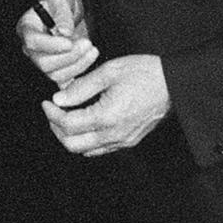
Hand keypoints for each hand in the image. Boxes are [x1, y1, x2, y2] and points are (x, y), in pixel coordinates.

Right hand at [21, 0, 99, 85]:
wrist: (68, 13)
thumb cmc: (62, 3)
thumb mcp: (63, 0)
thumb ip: (63, 14)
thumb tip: (64, 32)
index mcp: (27, 28)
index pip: (33, 41)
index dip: (50, 45)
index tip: (69, 42)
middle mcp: (31, 48)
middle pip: (43, 63)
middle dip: (68, 56)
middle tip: (87, 44)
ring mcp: (42, 61)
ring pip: (55, 74)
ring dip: (77, 65)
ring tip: (92, 49)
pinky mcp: (56, 70)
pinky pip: (64, 80)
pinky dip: (78, 73)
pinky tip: (90, 59)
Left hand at [43, 54, 169, 156]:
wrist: (175, 83)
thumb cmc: (145, 73)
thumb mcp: (110, 71)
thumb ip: (81, 86)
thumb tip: (59, 99)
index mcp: (107, 117)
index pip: (68, 125)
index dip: (52, 114)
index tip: (47, 102)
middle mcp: (114, 135)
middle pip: (73, 145)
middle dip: (57, 128)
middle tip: (53, 112)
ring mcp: (123, 141)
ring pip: (86, 150)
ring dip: (71, 137)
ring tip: (67, 116)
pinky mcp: (130, 140)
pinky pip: (101, 148)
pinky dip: (87, 139)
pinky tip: (86, 122)